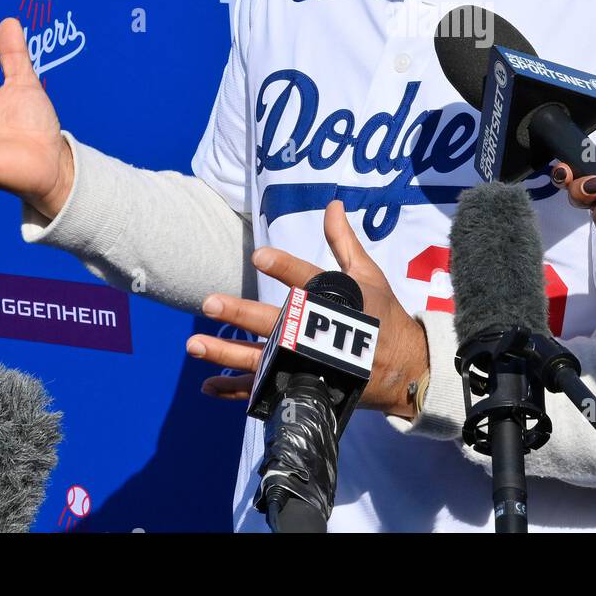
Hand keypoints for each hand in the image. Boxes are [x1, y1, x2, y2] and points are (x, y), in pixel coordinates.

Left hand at [190, 200, 428, 418]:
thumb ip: (343, 242)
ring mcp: (305, 363)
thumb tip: (333, 204)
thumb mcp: (367, 275)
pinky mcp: (300, 385)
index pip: (306, 279)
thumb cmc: (382, 316)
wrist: (401, 370)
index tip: (260, 257)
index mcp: (334, 301)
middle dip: (240, 314)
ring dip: (225, 353)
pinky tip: (208, 385)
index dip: (284, 267)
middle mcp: (315, 333)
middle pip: (274, 323)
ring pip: (260, 359)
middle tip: (210, 303)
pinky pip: (264, 389)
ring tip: (195, 345)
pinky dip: (236, 390)